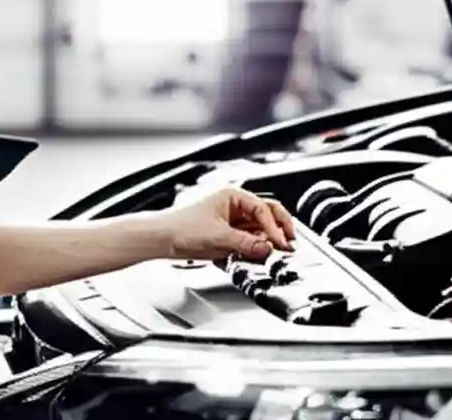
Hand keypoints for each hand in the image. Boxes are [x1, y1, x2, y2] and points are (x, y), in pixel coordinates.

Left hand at [158, 187, 296, 261]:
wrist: (162, 239)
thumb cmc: (181, 227)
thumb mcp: (217, 236)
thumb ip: (245, 243)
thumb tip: (267, 248)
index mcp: (232, 196)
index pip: (262, 209)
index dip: (274, 226)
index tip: (280, 242)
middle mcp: (234, 207)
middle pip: (266, 215)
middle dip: (279, 229)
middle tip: (289, 243)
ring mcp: (232, 222)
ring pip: (259, 229)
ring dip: (268, 240)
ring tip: (276, 253)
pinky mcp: (228, 236)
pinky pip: (249, 241)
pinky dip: (256, 248)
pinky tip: (259, 256)